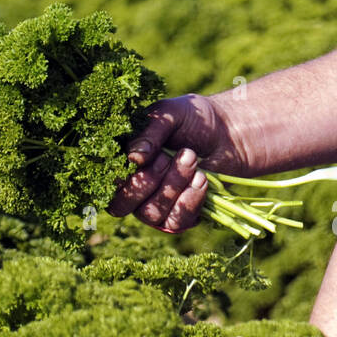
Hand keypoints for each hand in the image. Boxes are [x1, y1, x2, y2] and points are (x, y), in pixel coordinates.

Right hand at [106, 93, 248, 232]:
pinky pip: (175, 222)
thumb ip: (149, 133)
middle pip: (122, 204)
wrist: (229, 133)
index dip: (123, 175)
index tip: (150, 155)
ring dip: (173, 186)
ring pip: (150, 213)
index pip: (107, 182)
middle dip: (148, 180)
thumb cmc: (194, 119)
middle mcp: (134, 186)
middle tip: (169, 156)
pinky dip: (190, 200)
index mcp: (123, 161)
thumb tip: (133, 159)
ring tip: (192, 158)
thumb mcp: (170, 114)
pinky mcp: (180, 216)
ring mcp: (155, 204)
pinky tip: (202, 179)